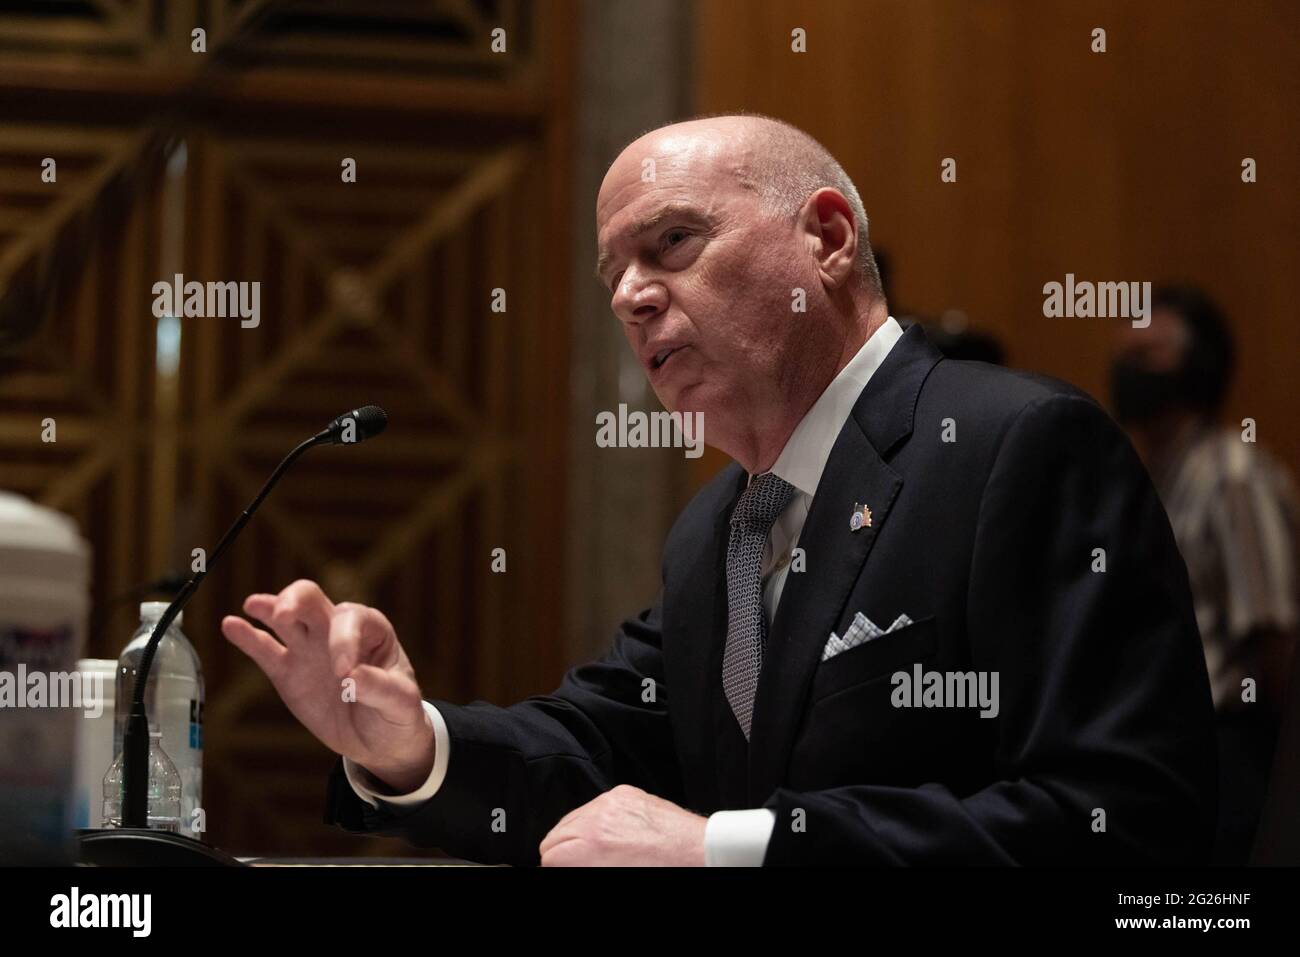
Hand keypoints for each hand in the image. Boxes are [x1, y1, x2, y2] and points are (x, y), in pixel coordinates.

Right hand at [220, 580, 434, 792]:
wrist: (380, 742)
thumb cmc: (397, 715)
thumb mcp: (401, 704)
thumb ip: (381, 688)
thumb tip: (353, 676)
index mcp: (372, 631)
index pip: (350, 619)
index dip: (344, 640)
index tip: (344, 674)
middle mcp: (337, 631)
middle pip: (311, 599)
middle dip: (297, 600)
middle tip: (284, 614)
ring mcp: (310, 649)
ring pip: (285, 617)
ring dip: (269, 608)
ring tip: (254, 606)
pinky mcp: (288, 672)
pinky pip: (264, 649)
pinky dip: (247, 636)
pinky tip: (230, 624)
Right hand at [538, 784, 707, 865]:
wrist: (697, 852)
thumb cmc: (661, 870)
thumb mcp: (611, 874)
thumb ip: (582, 868)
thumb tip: (562, 866)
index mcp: (594, 845)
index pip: (549, 855)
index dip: (553, 868)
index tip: (560, 871)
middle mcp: (599, 817)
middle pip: (555, 835)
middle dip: (560, 853)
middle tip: (573, 865)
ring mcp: (611, 801)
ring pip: (572, 818)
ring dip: (575, 835)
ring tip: (591, 853)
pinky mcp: (624, 793)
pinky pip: (594, 806)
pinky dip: (594, 821)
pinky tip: (608, 836)